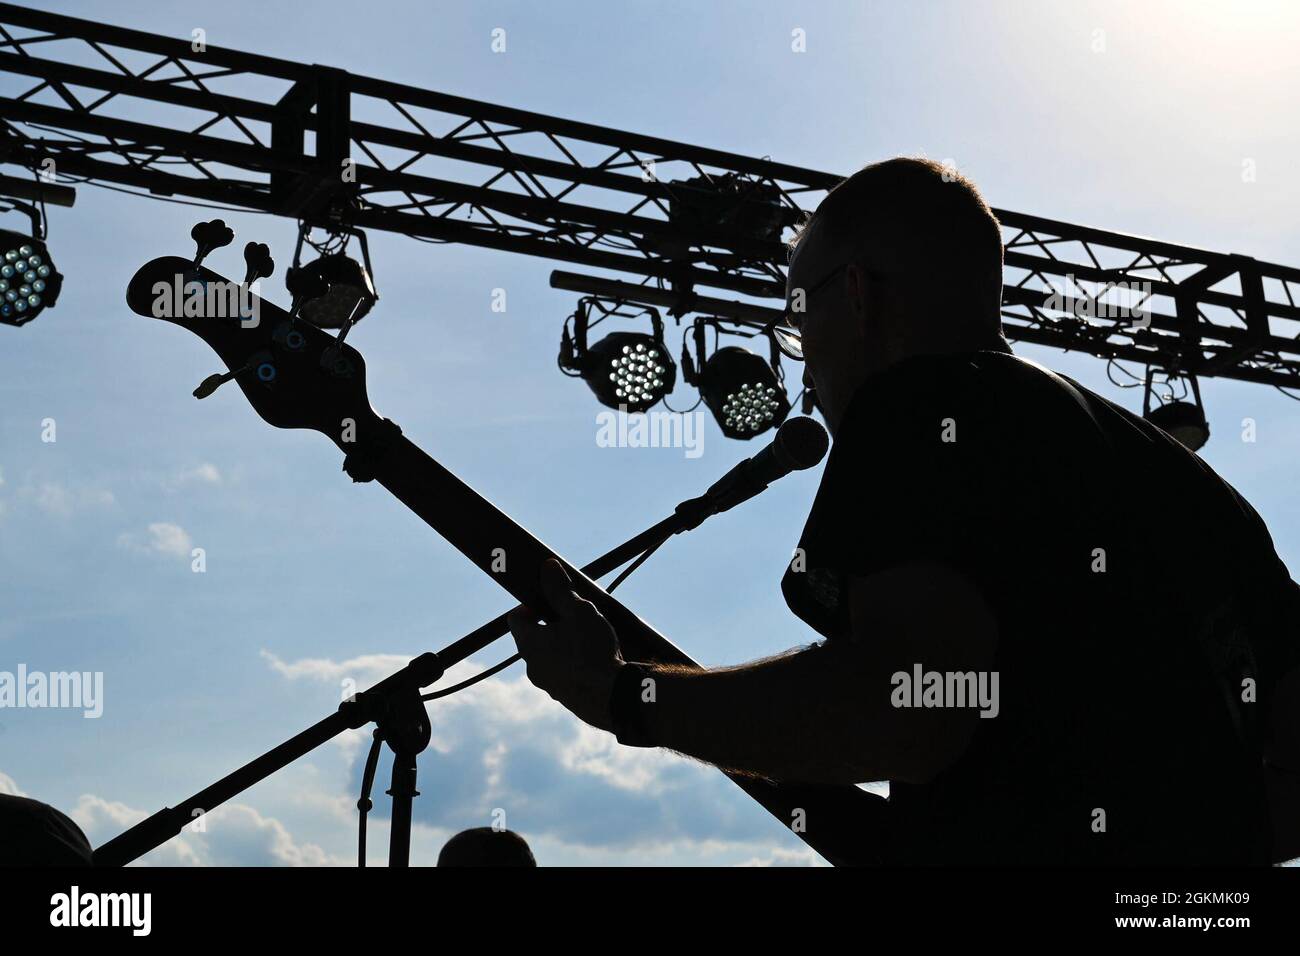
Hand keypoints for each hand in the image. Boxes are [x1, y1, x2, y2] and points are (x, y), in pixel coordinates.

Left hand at [508, 559, 625, 731]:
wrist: (613, 697)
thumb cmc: (593, 650)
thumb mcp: (580, 611)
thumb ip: (561, 590)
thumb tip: (548, 566)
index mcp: (529, 644)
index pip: (515, 618)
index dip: (530, 605)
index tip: (549, 602)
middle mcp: (533, 667)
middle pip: (533, 639)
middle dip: (551, 626)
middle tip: (575, 619)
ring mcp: (548, 686)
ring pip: (549, 660)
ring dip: (563, 648)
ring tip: (590, 642)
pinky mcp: (566, 699)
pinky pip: (564, 677)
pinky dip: (574, 668)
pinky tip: (596, 663)